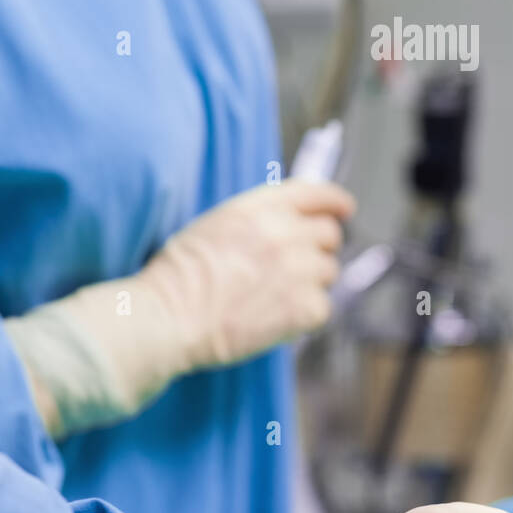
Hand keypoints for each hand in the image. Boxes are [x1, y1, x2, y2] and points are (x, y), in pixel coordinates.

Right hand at [7, 178, 355, 438]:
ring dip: (310, 283)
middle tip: (296, 267)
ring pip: (329, 272)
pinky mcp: (304, 308)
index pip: (317, 193)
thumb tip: (290, 226)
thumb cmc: (180, 275)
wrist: (168, 318)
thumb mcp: (217, 224)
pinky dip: (304, 316)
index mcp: (262, 207)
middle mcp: (287, 232)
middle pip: (330, 234)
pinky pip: (322, 308)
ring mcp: (299, 270)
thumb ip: (259, 219)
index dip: (335, 202)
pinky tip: (275, 319)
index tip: (344, 209)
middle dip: (318, 249)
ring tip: (275, 297)